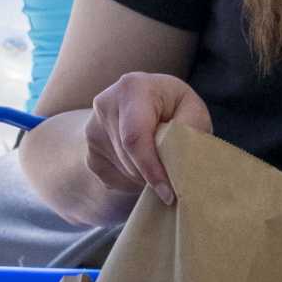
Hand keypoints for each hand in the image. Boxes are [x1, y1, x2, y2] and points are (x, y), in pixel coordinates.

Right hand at [39, 72, 210, 213]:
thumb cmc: (175, 106)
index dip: (151, 169)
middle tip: (174, 176)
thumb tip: (180, 163)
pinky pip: (113, 178)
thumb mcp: (192, 109)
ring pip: (122, 171)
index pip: (135, 137)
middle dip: (153, 175)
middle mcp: (105, 105)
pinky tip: (144, 163)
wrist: (144, 102)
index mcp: (132, 88)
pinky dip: (133, 180)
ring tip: (161, 162)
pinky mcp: (89, 152)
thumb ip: (190, 129)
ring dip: (145, 177)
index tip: (168, 193)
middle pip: (129, 158)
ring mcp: (92, 130)